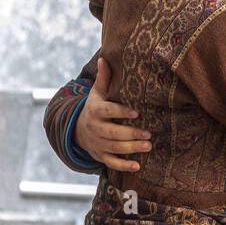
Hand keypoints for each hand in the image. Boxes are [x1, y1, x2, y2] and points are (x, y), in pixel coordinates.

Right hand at [76, 57, 150, 171]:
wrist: (77, 130)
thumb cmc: (94, 108)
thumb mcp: (96, 93)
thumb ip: (103, 79)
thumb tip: (104, 58)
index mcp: (95, 111)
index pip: (107, 111)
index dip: (120, 112)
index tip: (136, 113)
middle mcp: (94, 128)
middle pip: (112, 133)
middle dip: (130, 134)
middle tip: (148, 134)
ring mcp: (97, 144)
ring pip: (114, 148)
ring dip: (131, 149)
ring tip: (148, 146)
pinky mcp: (100, 156)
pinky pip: (111, 163)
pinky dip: (124, 166)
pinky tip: (137, 166)